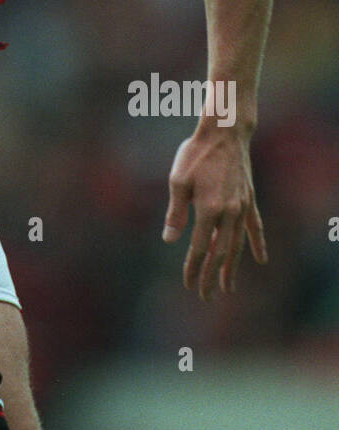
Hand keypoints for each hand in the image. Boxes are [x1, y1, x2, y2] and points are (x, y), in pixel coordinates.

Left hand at [162, 128, 266, 298]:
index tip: (188, 284)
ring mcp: (242, 207)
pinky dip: (257, 244)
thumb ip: (176, 212)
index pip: (198, 248)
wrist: (224, 132)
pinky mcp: (249, 200)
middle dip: (212, 276)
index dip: (192, 268)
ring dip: (232, 267)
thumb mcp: (178, 180)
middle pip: (220, 253)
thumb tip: (170, 240)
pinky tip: (260, 260)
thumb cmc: (196, 154)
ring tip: (227, 287)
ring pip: (237, 245)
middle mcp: (228, 212)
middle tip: (206, 296)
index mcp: (208, 209)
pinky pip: (255, 227)